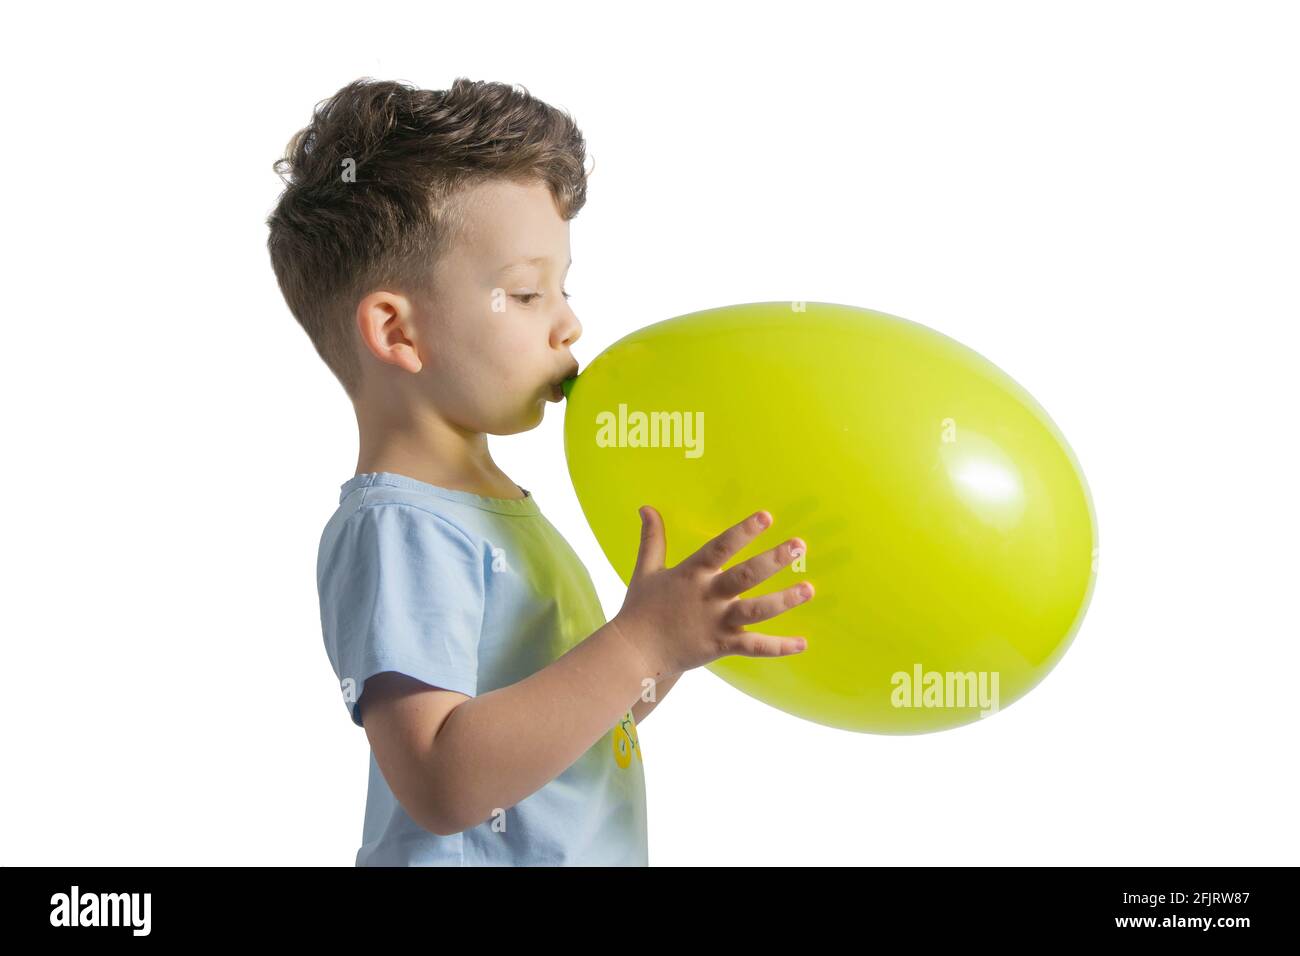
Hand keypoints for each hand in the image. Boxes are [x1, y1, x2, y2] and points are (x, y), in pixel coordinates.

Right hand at [611, 505, 813, 677]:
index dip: (743, 532)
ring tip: (809, 589)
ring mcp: (717, 622)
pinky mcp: (722, 645)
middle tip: (798, 546)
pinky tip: (803, 643)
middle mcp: (707, 596)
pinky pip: (755, 647)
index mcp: (691, 574)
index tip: (766, 516)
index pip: (720, 547)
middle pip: (744, 576)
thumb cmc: (641, 609)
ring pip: (756, 610)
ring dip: (784, 600)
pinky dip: (779, 647)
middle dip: (773, 560)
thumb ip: (652, 538)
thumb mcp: (646, 570)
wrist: (634, 653)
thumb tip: (645, 507)